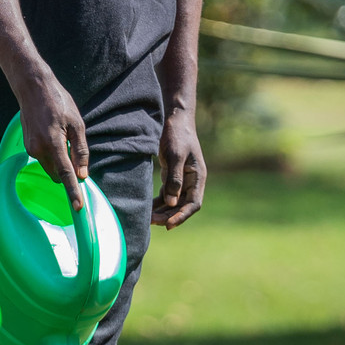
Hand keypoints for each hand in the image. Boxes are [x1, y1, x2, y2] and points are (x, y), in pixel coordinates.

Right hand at [17, 74, 89, 208]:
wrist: (33, 89)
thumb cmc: (58, 102)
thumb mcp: (77, 124)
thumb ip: (80, 151)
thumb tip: (83, 174)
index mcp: (54, 143)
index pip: (66, 175)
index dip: (73, 192)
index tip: (78, 207)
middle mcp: (39, 150)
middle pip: (58, 175)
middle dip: (68, 172)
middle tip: (76, 151)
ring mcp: (31, 149)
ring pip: (51, 168)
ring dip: (60, 162)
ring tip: (63, 136)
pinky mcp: (28, 146)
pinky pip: (44, 159)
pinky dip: (53, 155)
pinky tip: (54, 135)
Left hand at [152, 112, 206, 226]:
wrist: (175, 119)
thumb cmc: (177, 135)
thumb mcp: (175, 155)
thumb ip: (173, 179)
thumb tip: (171, 202)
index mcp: (198, 177)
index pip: (193, 204)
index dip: (182, 216)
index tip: (169, 225)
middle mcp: (192, 181)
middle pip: (182, 206)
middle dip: (169, 216)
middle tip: (152, 222)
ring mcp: (182, 179)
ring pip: (174, 202)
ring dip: (162, 211)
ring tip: (147, 218)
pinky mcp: (172, 176)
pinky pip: (167, 194)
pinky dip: (158, 203)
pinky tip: (147, 208)